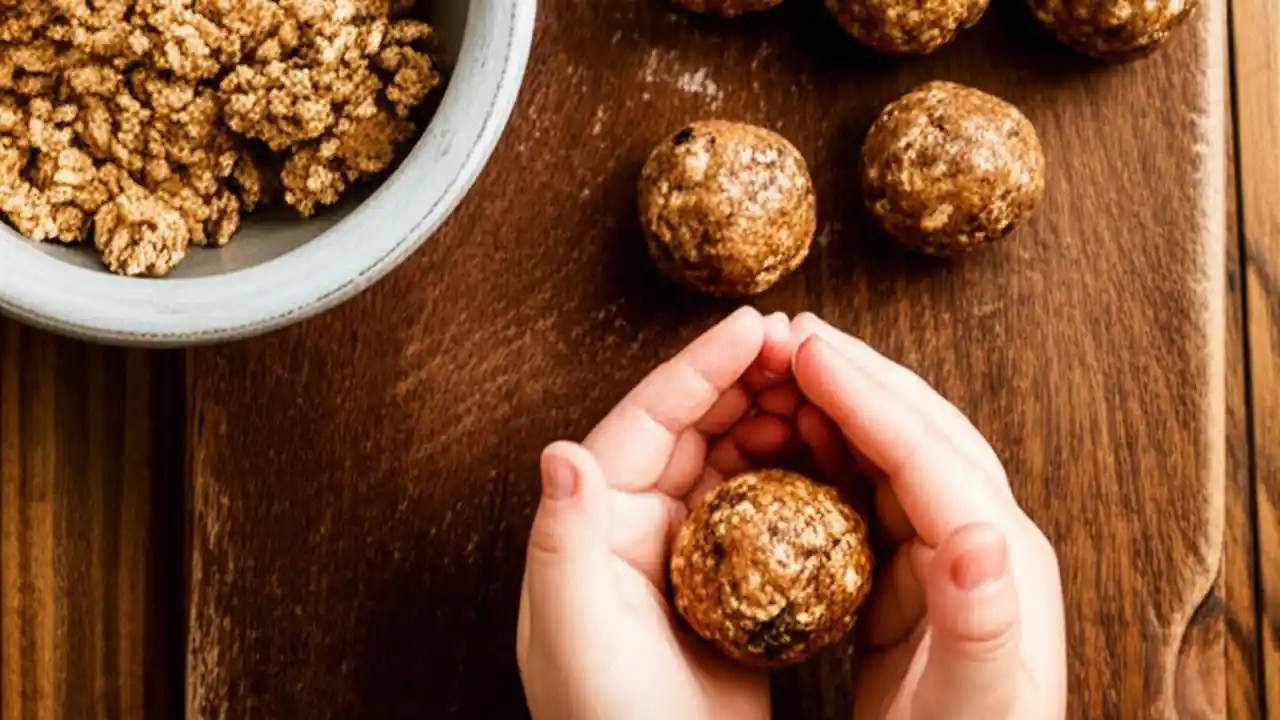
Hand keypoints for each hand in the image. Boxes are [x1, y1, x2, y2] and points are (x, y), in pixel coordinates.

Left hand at [517, 307, 807, 719]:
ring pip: (733, 459)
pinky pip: (763, 506)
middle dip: (748, 381)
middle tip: (808, 350)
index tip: (757, 328)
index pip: (646, 423)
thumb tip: (558, 451)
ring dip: (777, 420)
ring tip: (828, 395)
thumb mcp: (577, 637)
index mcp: (592, 522)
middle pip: (694, 427)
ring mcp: (682, 550)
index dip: (700, 369)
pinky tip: (833, 457)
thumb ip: (564, 543)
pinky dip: (796, 472)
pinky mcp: (725, 582)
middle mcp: (632, 524)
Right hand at [788, 313, 1066, 719]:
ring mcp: (952, 550)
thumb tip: (983, 538)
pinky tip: (801, 434)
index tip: (803, 349)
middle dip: (856, 373)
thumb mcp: (971, 703)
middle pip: (919, 428)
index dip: (864, 394)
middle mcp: (985, 537)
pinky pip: (872, 487)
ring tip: (788, 365)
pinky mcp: (917, 571)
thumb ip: (979, 625)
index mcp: (1001, 560)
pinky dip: (835, 449)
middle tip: (788, 332)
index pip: (928, 452)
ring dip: (844, 400)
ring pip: (895, 449)